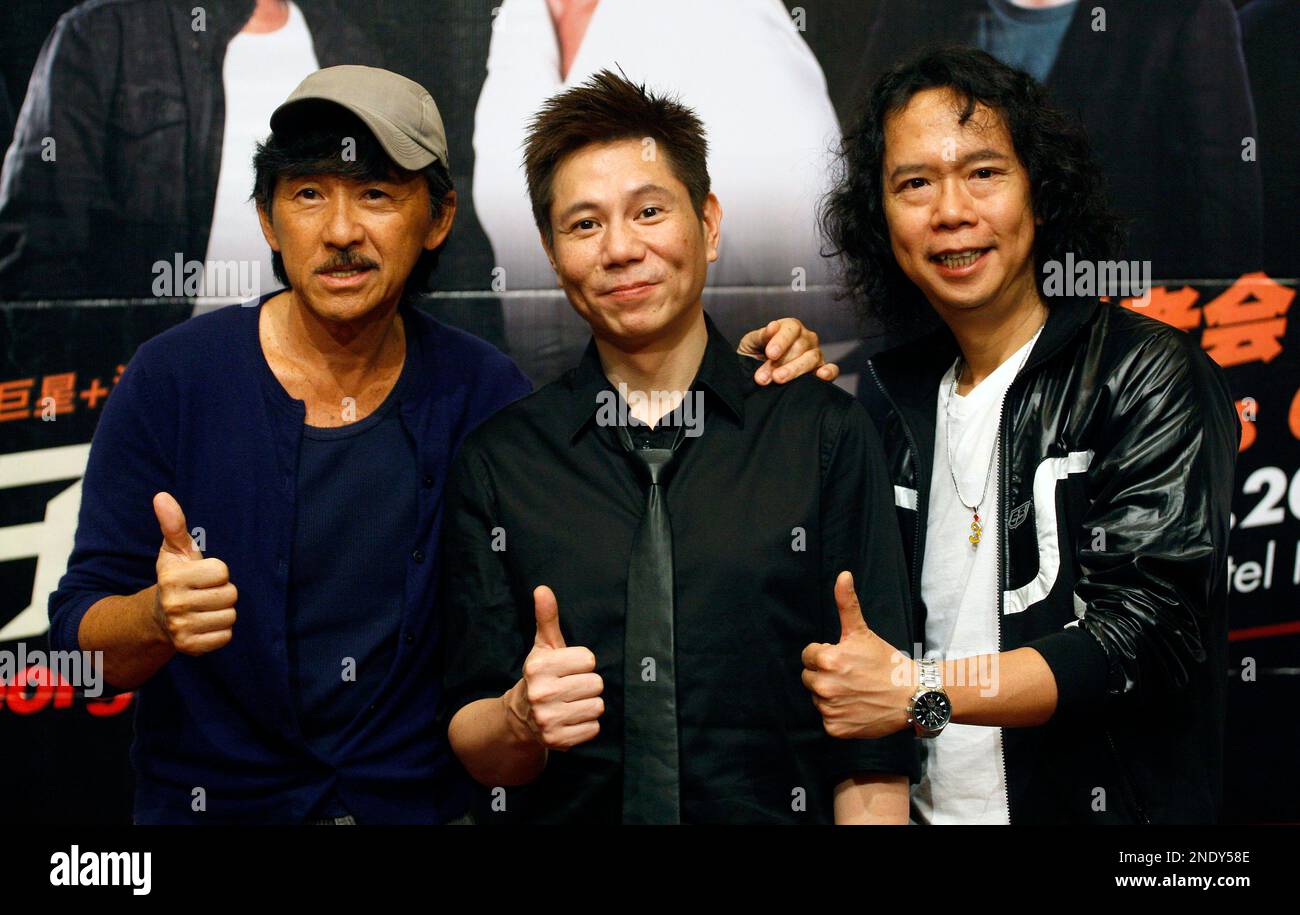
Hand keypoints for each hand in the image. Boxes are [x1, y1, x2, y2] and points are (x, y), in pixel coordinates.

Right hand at [151, 492, 236, 655]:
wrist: (158, 617)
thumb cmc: (175, 577)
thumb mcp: (174, 551)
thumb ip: (173, 524)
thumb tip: (162, 496)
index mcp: (172, 579)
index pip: (222, 571)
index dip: (217, 571)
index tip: (203, 575)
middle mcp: (174, 605)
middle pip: (230, 594)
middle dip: (223, 591)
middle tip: (205, 593)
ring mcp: (181, 629)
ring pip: (230, 615)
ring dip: (223, 611)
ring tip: (205, 608)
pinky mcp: (191, 647)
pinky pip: (226, 636)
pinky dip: (220, 631)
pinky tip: (205, 623)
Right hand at [505, 586, 603, 750]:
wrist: (521, 716)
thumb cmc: (541, 675)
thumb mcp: (543, 645)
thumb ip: (547, 617)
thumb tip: (543, 589)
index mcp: (539, 667)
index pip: (589, 660)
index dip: (582, 663)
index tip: (568, 668)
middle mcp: (541, 694)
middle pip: (596, 684)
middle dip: (587, 685)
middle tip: (570, 687)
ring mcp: (548, 720)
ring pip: (597, 706)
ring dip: (588, 705)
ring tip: (571, 703)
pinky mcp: (557, 740)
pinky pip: (593, 728)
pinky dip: (586, 725)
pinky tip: (570, 719)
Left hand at [738, 317, 839, 385]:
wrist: (755, 373)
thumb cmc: (754, 354)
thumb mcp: (751, 343)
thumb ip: (761, 335)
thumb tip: (772, 326)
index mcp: (791, 327)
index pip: (791, 329)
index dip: (781, 341)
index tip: (770, 354)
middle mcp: (806, 339)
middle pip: (800, 347)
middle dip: (780, 363)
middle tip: (764, 376)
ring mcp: (815, 355)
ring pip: (812, 358)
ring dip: (794, 370)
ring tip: (778, 379)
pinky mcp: (821, 371)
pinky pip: (831, 370)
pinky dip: (829, 372)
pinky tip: (820, 376)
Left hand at [802, 571, 915, 738]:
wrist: (912, 696)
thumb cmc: (886, 661)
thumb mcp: (862, 631)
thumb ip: (846, 603)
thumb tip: (842, 574)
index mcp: (825, 659)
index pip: (809, 656)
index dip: (827, 655)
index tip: (847, 660)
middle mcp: (823, 686)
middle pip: (810, 678)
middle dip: (826, 674)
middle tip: (852, 675)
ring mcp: (829, 709)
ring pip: (819, 698)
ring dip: (833, 695)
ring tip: (857, 691)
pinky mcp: (835, 728)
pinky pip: (828, 719)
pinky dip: (840, 716)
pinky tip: (857, 708)